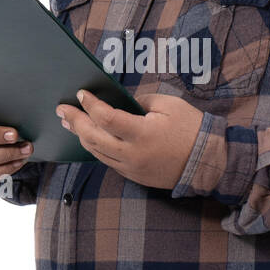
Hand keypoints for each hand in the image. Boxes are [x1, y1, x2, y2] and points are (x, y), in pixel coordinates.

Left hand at [55, 90, 202, 189]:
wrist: (207, 162)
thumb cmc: (191, 128)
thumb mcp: (169, 105)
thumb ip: (140, 101)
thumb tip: (119, 102)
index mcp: (143, 134)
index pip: (106, 118)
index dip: (91, 105)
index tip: (81, 94)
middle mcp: (133, 154)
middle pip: (93, 138)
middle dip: (75, 121)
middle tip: (62, 109)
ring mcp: (131, 168)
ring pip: (96, 152)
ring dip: (81, 136)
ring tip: (70, 122)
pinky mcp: (134, 176)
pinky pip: (108, 161)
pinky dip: (96, 147)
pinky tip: (89, 137)